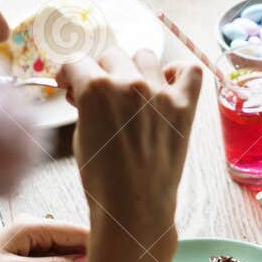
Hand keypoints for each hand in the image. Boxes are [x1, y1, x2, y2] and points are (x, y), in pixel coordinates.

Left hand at [0, 220, 87, 261]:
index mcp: (30, 226)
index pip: (73, 231)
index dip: (95, 242)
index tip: (117, 252)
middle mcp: (31, 227)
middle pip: (71, 237)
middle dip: (90, 250)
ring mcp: (29, 239)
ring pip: (65, 247)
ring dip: (80, 258)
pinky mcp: (26, 252)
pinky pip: (55, 254)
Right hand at [59, 47, 201, 259]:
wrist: (134, 206)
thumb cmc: (102, 179)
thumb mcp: (80, 136)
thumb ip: (83, 105)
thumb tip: (83, 89)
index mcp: (95, 88)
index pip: (77, 61)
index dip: (71, 74)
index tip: (72, 84)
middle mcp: (129, 83)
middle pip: (111, 55)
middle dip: (102, 72)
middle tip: (102, 95)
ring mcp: (160, 93)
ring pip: (145, 57)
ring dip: (136, 69)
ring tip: (134, 93)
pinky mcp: (184, 106)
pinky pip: (190, 70)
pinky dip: (178, 73)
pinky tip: (168, 87)